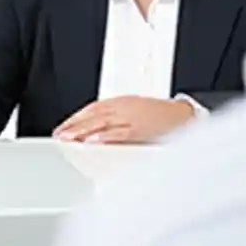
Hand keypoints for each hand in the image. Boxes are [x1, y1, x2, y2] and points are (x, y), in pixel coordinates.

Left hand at [52, 96, 194, 143]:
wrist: (186, 115)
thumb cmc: (162, 116)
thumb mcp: (135, 111)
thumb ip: (116, 119)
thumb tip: (96, 132)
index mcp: (122, 103)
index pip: (93, 109)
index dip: (76, 118)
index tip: (63, 128)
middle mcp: (124, 108)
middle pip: (94, 115)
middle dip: (74, 126)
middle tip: (59, 135)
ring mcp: (132, 118)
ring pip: (102, 123)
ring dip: (83, 132)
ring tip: (68, 140)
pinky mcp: (141, 129)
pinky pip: (120, 133)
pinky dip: (106, 137)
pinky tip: (93, 142)